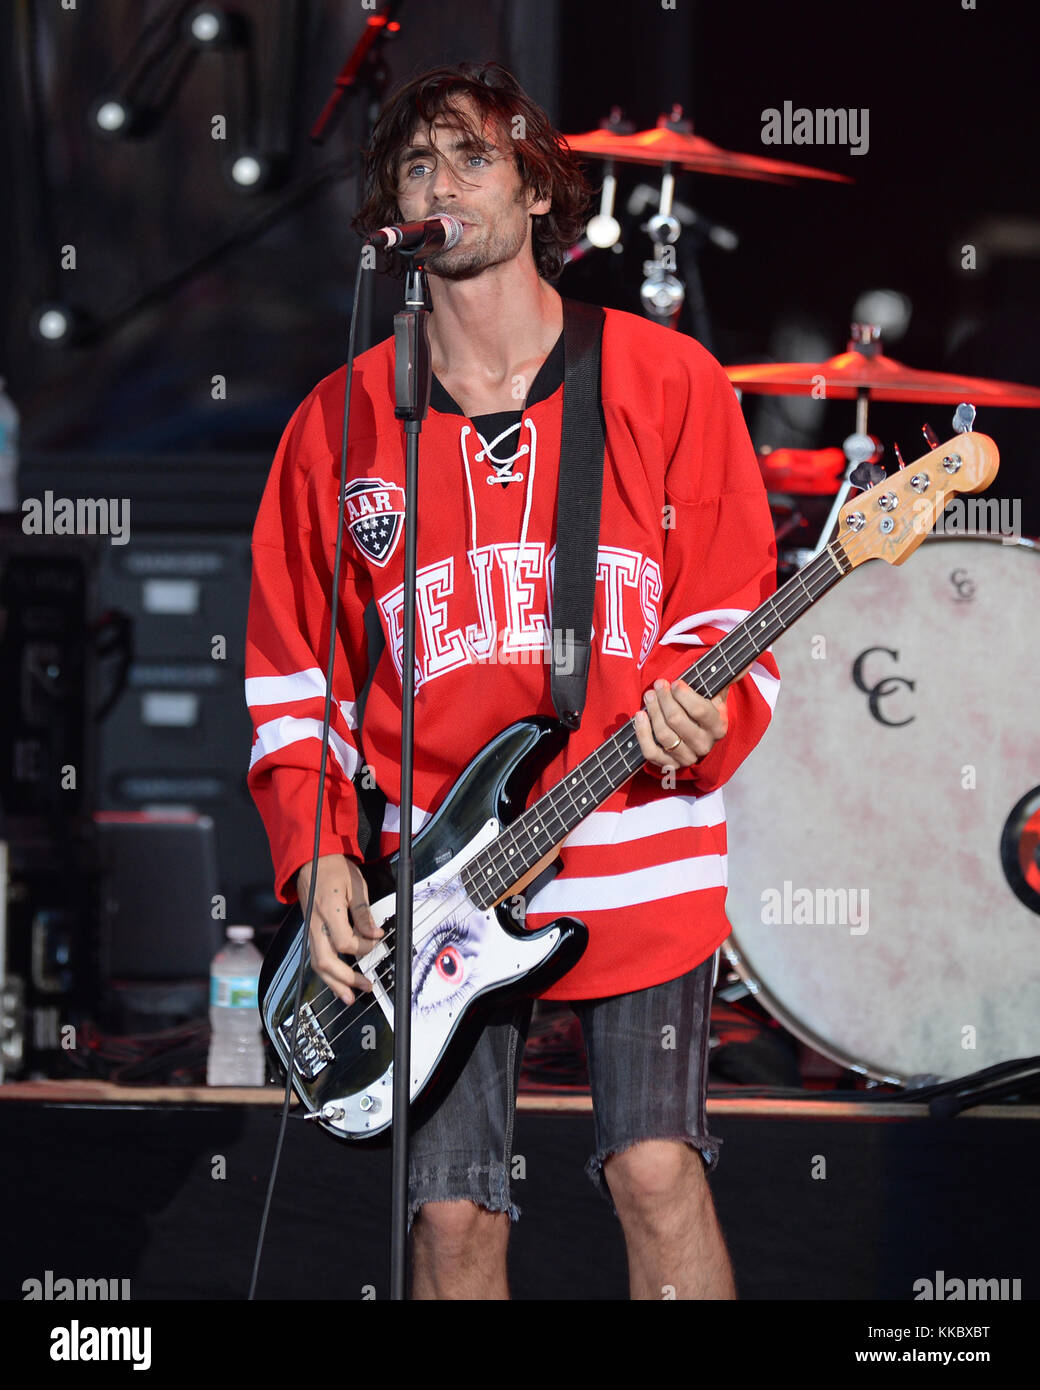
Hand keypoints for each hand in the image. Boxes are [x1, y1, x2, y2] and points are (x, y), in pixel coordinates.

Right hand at [296, 854, 383, 1003]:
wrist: (311, 860)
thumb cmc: (334, 869)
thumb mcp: (356, 886)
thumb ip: (364, 914)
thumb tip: (376, 935)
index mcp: (328, 911)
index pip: (345, 943)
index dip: (363, 948)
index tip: (376, 943)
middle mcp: (315, 924)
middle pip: (326, 961)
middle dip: (345, 979)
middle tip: (365, 986)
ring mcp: (310, 929)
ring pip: (317, 964)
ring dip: (334, 983)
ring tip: (349, 996)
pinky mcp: (310, 930)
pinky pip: (315, 957)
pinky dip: (326, 973)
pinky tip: (336, 982)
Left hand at [634, 677, 729, 770]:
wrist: (698, 737)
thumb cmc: (705, 710)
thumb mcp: (717, 695)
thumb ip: (728, 678)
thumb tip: (747, 663)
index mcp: (718, 726)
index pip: (700, 711)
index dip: (684, 695)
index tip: (675, 683)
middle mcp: (703, 744)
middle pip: (678, 722)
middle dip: (664, 700)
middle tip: (658, 685)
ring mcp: (686, 756)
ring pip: (665, 736)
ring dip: (653, 712)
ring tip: (649, 696)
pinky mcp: (668, 764)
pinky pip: (651, 752)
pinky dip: (643, 733)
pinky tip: (640, 716)